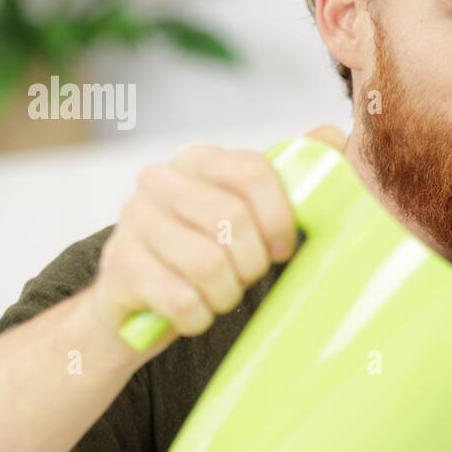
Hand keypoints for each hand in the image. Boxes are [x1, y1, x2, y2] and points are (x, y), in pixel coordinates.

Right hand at [89, 125, 345, 350]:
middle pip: (233, 219)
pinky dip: (198, 318)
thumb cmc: (205, 249)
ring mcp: (133, 221)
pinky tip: (194, 313)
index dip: (279, 217)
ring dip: (225, 293)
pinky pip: (181, 300)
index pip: (252, 172)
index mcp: (198, 160)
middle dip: (252, 262)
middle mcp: (159, 181)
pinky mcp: (120, 265)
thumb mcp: (244, 209)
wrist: (135, 298)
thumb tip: (332, 134)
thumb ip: (287, 174)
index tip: (283, 250)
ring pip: (208, 265)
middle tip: (247, 277)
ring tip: (220, 294)